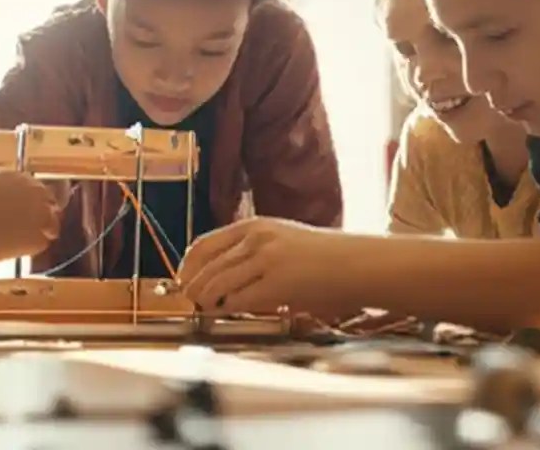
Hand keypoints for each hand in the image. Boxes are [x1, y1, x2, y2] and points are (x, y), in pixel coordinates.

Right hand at [0, 171, 61, 271]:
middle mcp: (34, 191)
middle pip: (49, 203)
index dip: (32, 203)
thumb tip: (20, 204)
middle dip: (41, 216)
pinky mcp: (39, 235)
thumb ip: (8, 192)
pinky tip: (12, 248)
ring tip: (17, 241)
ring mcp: (40, 213)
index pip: (37, 189)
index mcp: (19, 177)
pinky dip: (30, 247)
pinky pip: (42, 243)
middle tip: (25, 230)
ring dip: (40, 232)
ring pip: (52, 224)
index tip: (24, 214)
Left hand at [179, 217, 359, 316]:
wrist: (357, 264)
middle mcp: (257, 238)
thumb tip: (217, 277)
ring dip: (208, 302)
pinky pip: (238, 302)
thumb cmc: (324, 257)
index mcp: (255, 226)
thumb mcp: (283, 241)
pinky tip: (232, 314)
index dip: (187, 266)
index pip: (204, 244)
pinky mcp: (277, 284)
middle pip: (205, 267)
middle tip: (192, 304)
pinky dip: (229, 311)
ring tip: (210, 311)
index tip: (182, 282)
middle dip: (193, 289)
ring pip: (216, 285)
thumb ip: (252, 253)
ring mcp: (266, 260)